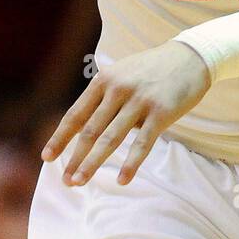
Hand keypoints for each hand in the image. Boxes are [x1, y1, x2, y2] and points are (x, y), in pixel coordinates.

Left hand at [41, 40, 212, 186]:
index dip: (60, 138)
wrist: (190, 57)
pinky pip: (143, 143)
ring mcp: (140, 101)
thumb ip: (104, 97)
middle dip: (75, 158)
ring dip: (93, 163)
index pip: (76, 114)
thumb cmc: (152, 69)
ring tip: (79, 182)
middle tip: (65, 180)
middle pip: (90, 130)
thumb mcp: (122, 73)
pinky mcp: (162, 112)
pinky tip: (122, 180)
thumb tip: (89, 129)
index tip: (47, 158)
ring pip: (111, 139)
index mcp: (104, 80)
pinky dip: (131, 163)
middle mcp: (118, 90)